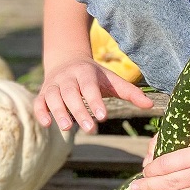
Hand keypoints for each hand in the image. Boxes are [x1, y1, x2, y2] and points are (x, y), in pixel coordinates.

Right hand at [34, 59, 152, 133]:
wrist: (66, 60)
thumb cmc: (93, 75)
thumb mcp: (111, 80)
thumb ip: (130, 92)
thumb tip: (150, 105)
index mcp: (85, 72)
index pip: (90, 87)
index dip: (95, 101)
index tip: (103, 116)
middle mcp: (67, 78)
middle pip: (71, 94)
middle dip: (79, 111)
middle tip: (90, 129)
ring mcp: (53, 85)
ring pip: (53, 98)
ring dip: (59, 112)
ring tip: (67, 128)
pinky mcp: (43, 94)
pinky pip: (39, 103)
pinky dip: (41, 112)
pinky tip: (47, 124)